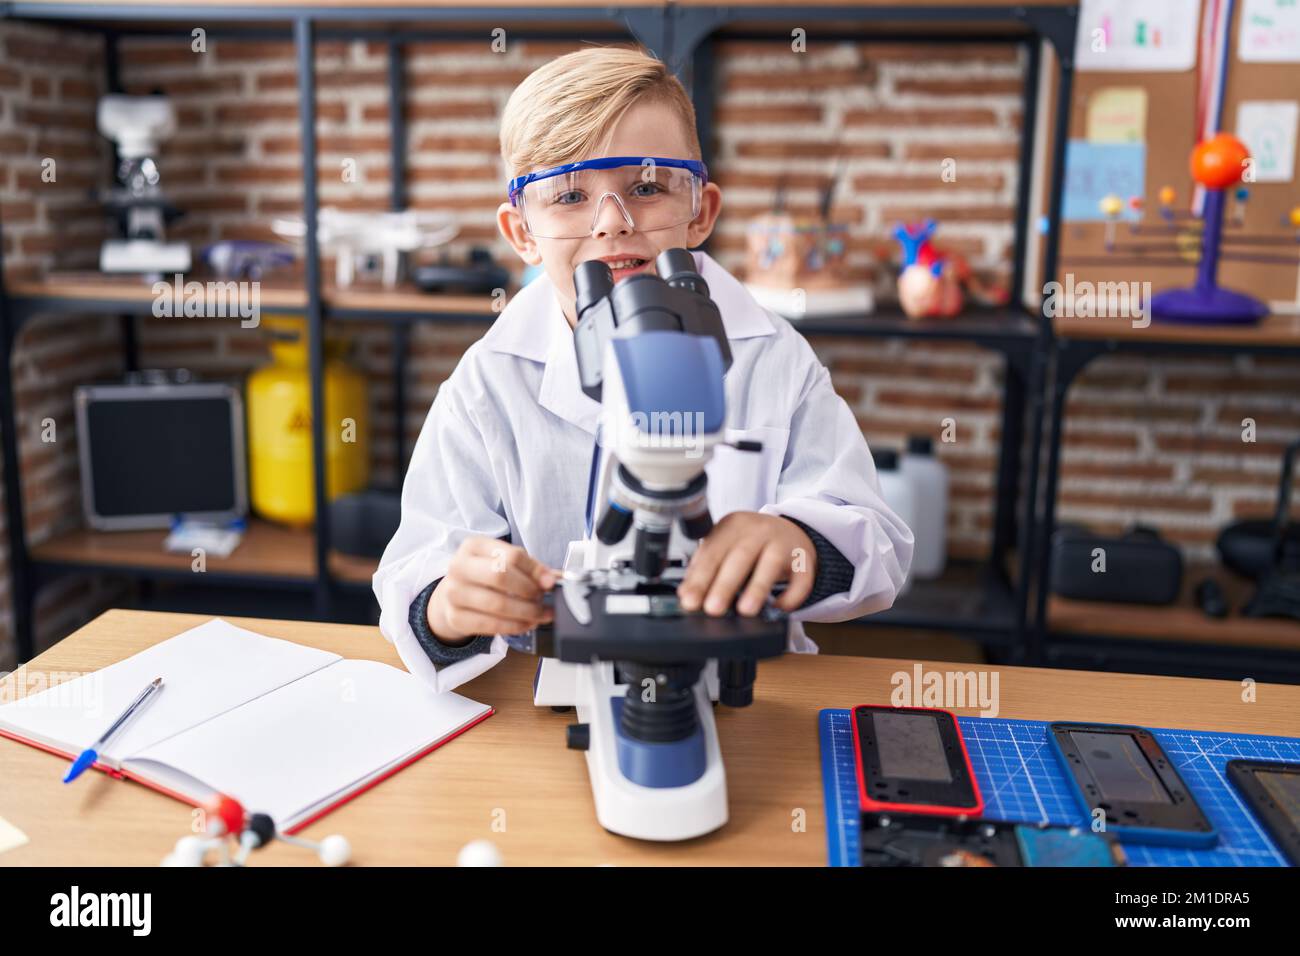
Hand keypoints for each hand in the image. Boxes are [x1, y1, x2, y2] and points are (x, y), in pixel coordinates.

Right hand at [428, 536, 558, 644]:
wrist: (454, 594)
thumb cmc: (484, 575)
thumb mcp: (502, 562)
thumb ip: (528, 567)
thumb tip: (551, 579)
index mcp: (473, 546)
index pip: (512, 555)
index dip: (535, 570)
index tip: (550, 582)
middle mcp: (459, 567)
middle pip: (500, 577)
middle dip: (528, 590)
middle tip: (542, 598)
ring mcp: (454, 593)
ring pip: (497, 604)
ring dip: (526, 612)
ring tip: (540, 614)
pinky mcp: (455, 617)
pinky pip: (491, 625)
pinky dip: (514, 626)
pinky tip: (526, 624)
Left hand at [676, 512, 816, 617]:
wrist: (789, 531)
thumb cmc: (751, 543)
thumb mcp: (725, 546)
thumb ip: (705, 566)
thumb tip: (686, 594)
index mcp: (733, 526)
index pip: (713, 552)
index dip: (700, 578)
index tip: (690, 601)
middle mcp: (758, 530)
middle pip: (740, 557)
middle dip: (725, 585)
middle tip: (713, 609)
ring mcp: (783, 543)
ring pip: (771, 564)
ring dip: (757, 588)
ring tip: (745, 611)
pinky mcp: (803, 560)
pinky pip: (801, 579)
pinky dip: (791, 596)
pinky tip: (778, 609)